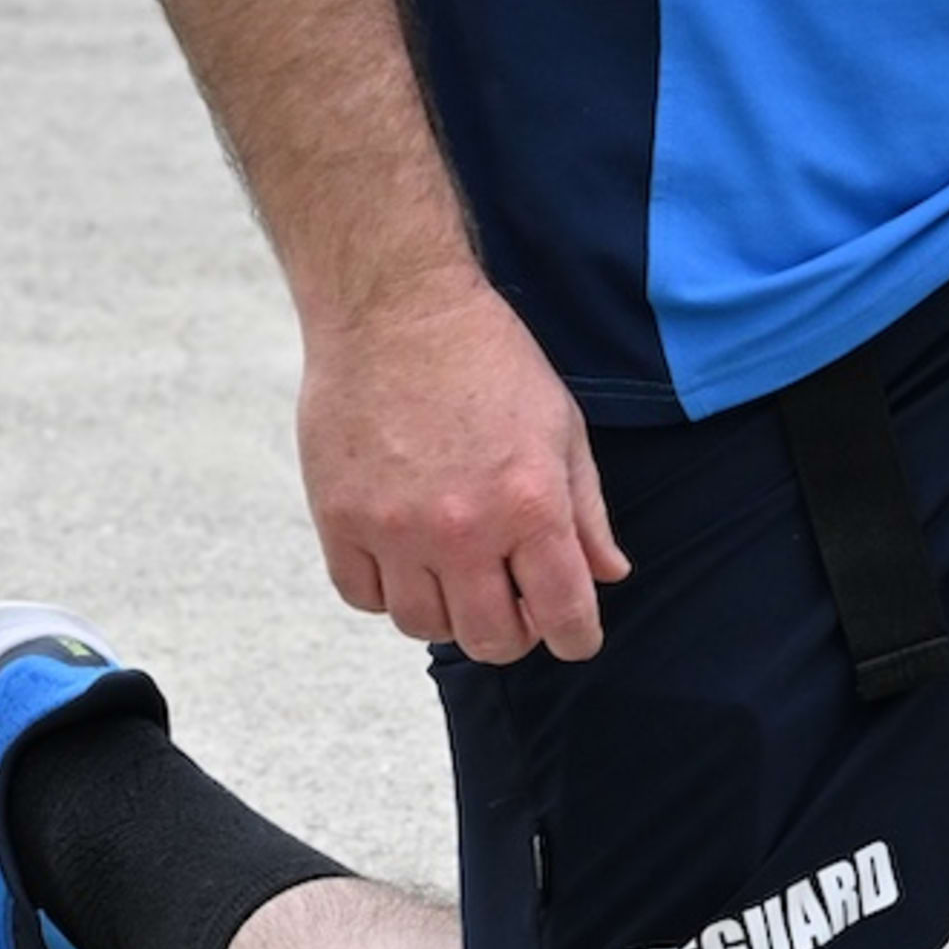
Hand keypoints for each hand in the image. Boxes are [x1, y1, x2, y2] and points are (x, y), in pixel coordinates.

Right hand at [297, 272, 630, 664]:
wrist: (395, 308)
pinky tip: (407, 556)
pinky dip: (389, 591)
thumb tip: (609, 575)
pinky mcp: (340, 520)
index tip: (575, 637)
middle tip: (517, 606)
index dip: (576, 637)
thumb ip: (586, 509)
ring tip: (459, 571)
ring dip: (450, 612)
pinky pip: (364, 598)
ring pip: (424, 626)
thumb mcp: (561, 424)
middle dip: (515, 634)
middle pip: (492, 639)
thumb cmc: (489, 358)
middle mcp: (463, 529)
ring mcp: (394, 530)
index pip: (563, 612)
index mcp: (530, 503)